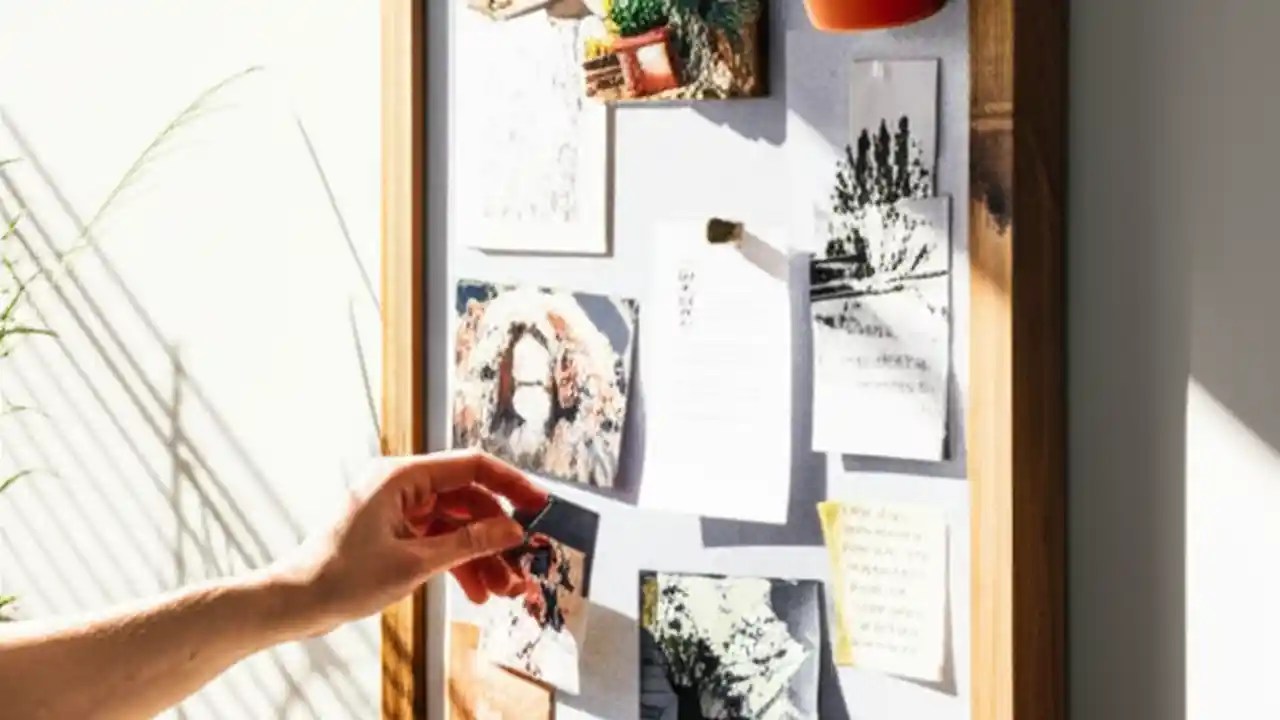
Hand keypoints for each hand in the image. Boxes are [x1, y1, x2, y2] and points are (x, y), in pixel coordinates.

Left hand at [272, 450, 549, 635]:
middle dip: (496, 536)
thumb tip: (512, 530)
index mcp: (402, 476)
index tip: (540, 503)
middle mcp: (402, 485)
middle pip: (467, 501)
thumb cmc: (342, 577)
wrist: (295, 603)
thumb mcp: (414, 562)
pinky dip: (458, 563)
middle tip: (521, 563)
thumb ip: (468, 543)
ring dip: (480, 556)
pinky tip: (475, 593)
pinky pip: (439, 540)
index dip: (510, 484)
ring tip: (502, 590)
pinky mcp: (395, 531)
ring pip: (456, 525)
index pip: (471, 467)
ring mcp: (398, 509)